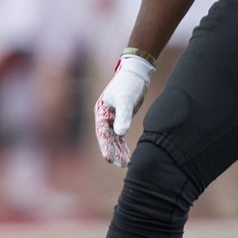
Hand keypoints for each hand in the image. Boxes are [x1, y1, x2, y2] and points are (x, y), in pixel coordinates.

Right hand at [93, 53, 155, 167]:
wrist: (136, 73)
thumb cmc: (128, 83)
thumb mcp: (126, 99)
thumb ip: (123, 116)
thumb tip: (120, 133)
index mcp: (101, 112)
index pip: (102, 133)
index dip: (106, 146)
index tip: (109, 159)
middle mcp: (104, 116)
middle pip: (107, 138)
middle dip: (113, 151)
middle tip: (119, 165)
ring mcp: (112, 118)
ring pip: (114, 138)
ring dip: (119, 150)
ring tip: (125, 164)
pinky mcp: (121, 118)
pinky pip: (120, 136)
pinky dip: (123, 145)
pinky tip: (127, 155)